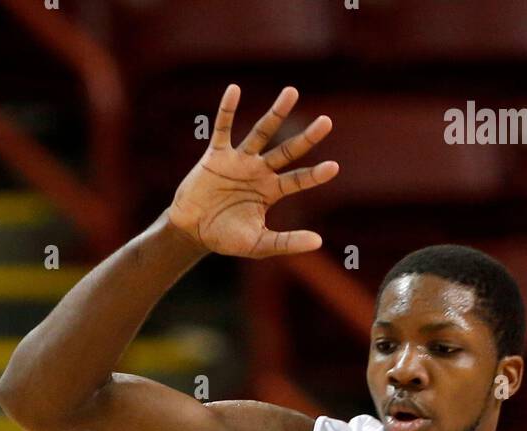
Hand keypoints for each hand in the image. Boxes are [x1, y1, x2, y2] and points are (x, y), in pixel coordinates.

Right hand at [167, 83, 337, 258]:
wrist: (192, 232)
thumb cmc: (226, 239)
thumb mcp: (258, 244)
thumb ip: (287, 242)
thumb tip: (319, 243)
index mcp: (270, 192)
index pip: (297, 180)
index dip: (314, 175)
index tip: (333, 167)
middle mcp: (258, 172)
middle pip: (286, 151)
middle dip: (306, 138)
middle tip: (327, 122)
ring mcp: (238, 161)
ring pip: (261, 132)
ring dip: (276, 114)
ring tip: (292, 92)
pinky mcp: (216, 156)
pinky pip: (223, 129)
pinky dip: (226, 110)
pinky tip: (234, 90)